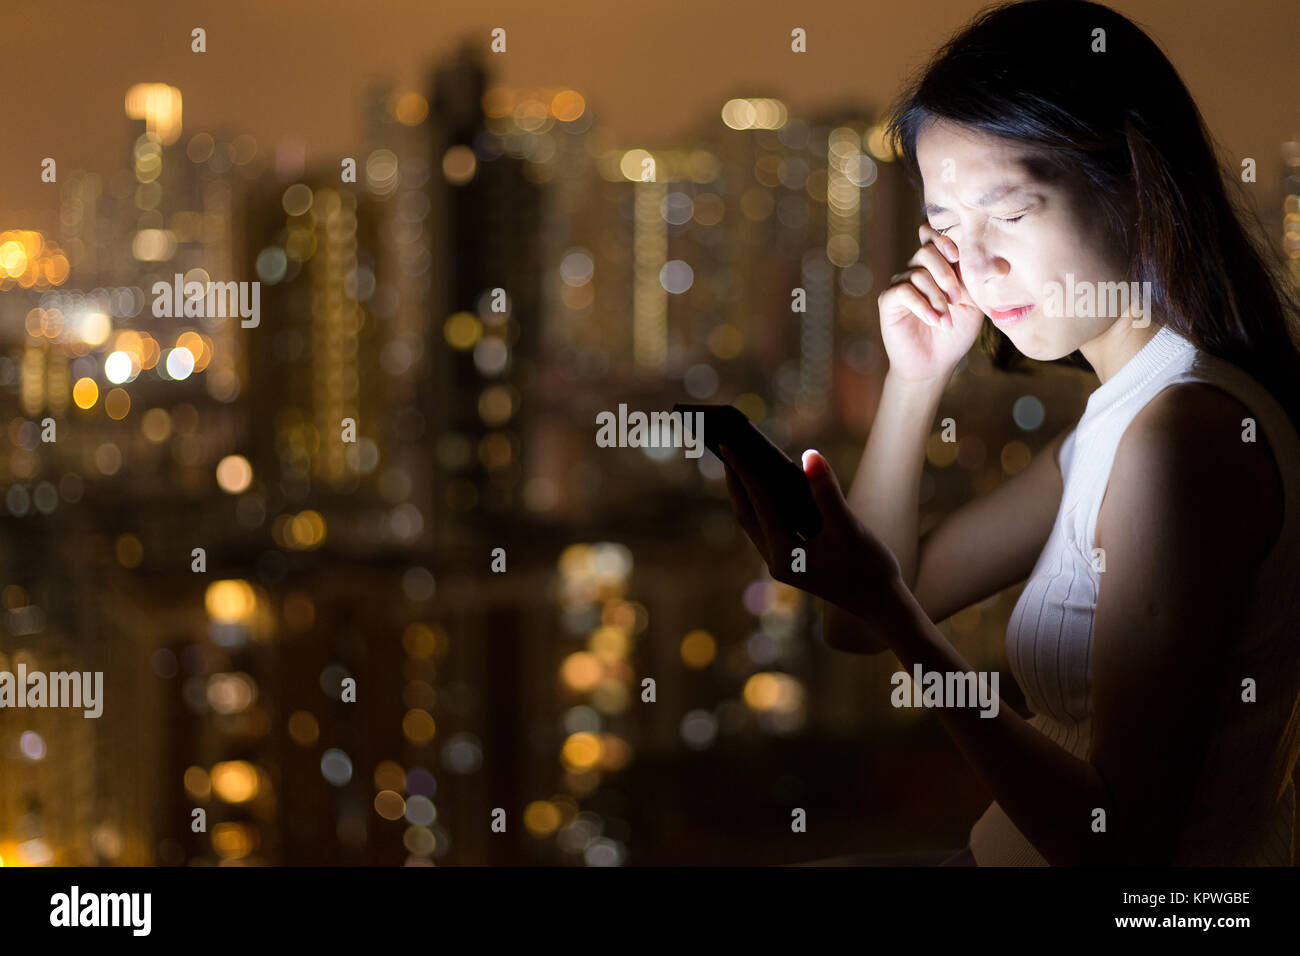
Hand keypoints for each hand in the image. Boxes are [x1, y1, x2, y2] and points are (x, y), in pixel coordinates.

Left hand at [719, 443, 910, 636]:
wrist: (882, 603)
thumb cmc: (868, 566)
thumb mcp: (848, 526)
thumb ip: (826, 491)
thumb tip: (809, 455)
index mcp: (783, 554)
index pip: (758, 502)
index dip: (743, 470)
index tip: (728, 444)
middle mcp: (775, 560)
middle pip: (746, 513)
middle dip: (735, 480)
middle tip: (724, 446)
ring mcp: (782, 562)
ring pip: (755, 521)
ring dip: (745, 492)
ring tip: (738, 461)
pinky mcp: (792, 560)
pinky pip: (768, 526)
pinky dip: (763, 504)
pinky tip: (765, 484)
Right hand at [877, 224, 984, 381]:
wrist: (934, 363)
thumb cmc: (955, 333)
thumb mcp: (973, 303)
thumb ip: (977, 280)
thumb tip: (1002, 265)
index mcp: (936, 266)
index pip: (933, 236)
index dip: (944, 240)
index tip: (958, 258)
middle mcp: (916, 271)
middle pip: (926, 251)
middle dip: (945, 273)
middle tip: (957, 299)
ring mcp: (900, 284)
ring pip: (917, 274)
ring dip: (937, 298)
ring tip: (946, 320)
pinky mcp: (888, 301)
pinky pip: (903, 291)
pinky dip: (922, 305)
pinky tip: (934, 321)